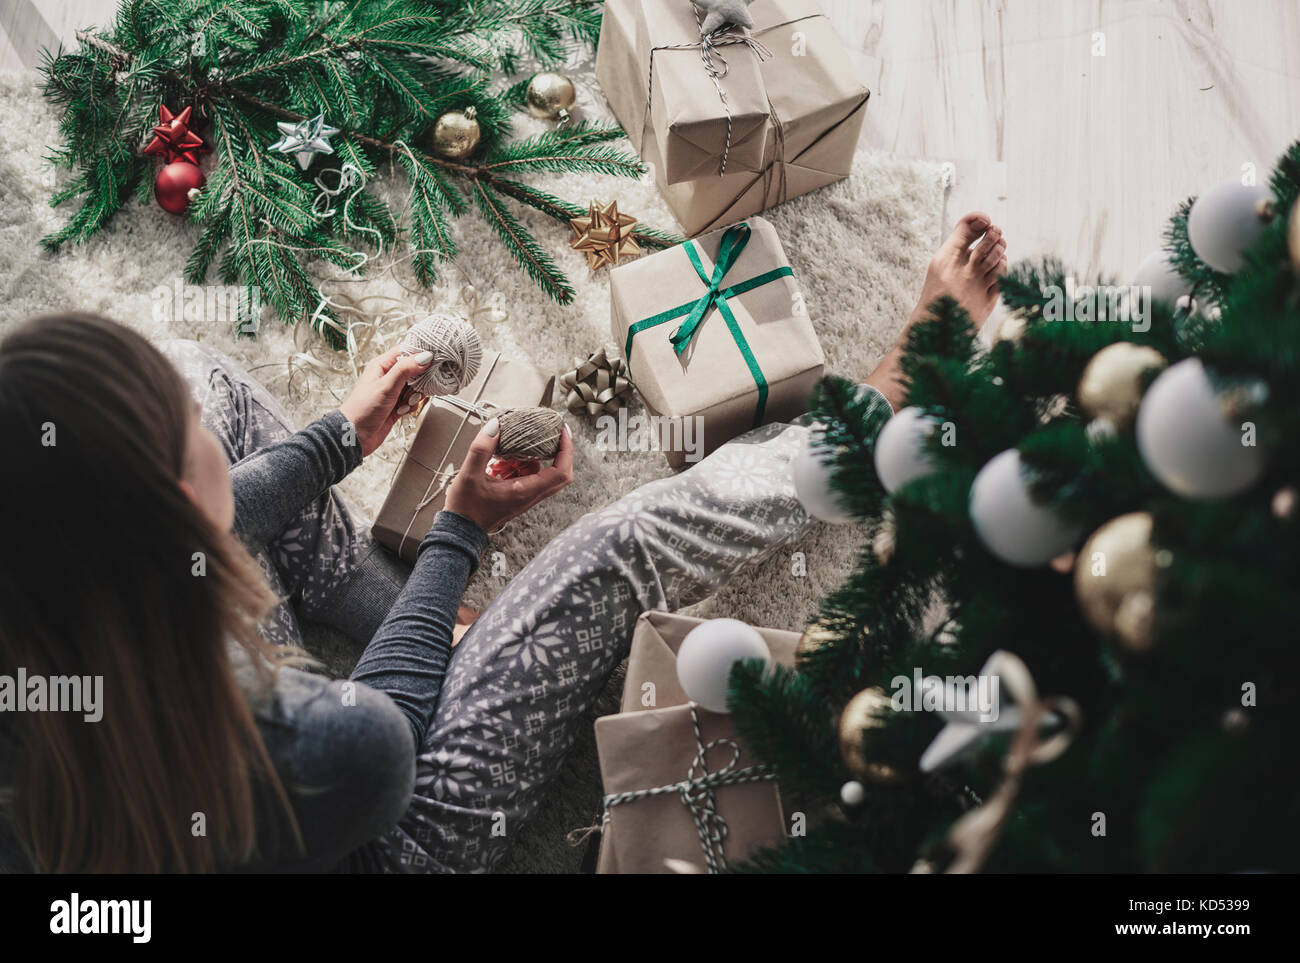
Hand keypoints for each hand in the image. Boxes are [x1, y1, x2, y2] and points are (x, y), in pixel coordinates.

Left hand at [338, 347, 432, 456]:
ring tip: (405, 402)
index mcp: (382, 366)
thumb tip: (423, 357)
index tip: (432, 360)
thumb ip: (405, 369)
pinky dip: (411, 406)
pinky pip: (413, 401)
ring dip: (415, 395)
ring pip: (415, 387)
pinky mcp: (397, 405)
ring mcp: (393, 391)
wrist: (356, 436)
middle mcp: (388, 376)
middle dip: (419, 380)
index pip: (405, 351)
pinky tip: (402, 410)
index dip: (420, 354)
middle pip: (414, 370)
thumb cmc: (362, 409)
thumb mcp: (386, 386)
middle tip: (416, 388)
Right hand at [445, 417, 574, 532]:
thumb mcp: (469, 475)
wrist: (460, 530)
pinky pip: (528, 477)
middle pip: (560, 474)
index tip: (562, 432)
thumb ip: (481, 449)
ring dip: (532, 458)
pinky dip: (520, 466)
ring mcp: (525, 497)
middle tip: (551, 434)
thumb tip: (495, 426)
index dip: (566, 450)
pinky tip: (500, 462)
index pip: (560, 471)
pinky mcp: (518, 496)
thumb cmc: (465, 508)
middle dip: (559, 452)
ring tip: (510, 450)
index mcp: (524, 491)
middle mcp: (530, 496)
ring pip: (542, 474)